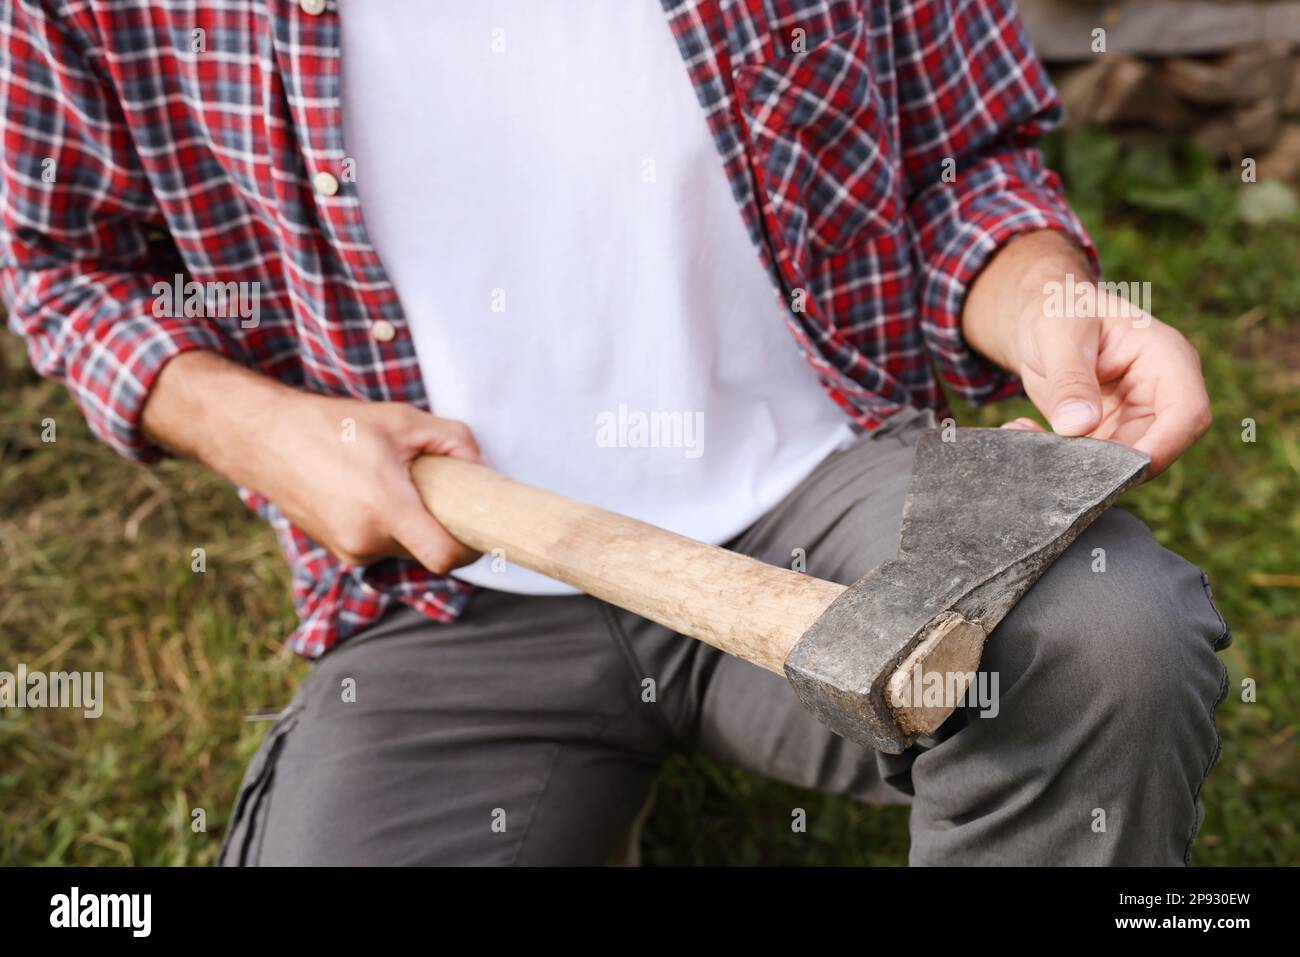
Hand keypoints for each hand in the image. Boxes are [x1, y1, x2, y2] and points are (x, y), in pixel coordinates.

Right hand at [141, 351, 480, 572]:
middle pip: (429, 551)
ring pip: (405, 549)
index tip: (480, 527)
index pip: (445, 558)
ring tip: (398, 484)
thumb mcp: (403, 420)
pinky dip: (390, 526)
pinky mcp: (338, 551)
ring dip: (414, 525)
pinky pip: (382, 546)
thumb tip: (484, 469)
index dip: (471, 548)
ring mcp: (349, 551)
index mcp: (385, 509)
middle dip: (441, 525)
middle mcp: (365, 541)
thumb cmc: (333, 425)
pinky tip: (375, 493)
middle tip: (442, 489)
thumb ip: (455, 442)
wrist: (265, 438)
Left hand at [1003, 290, 1210, 478]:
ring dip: (1075, 462)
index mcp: (1167, 359)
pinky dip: (1058, 456)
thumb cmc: (1061, 309)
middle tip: (1053, 454)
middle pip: (1155, 448)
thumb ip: (1069, 377)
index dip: (1162, 447)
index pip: (1187, 414)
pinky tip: (1023, 430)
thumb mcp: (1060, 332)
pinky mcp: (1107, 433)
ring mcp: (1134, 417)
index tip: (1117, 469)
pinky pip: (1091, 460)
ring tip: (1024, 432)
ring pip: (1120, 463)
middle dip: (1107, 463)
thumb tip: (1077, 426)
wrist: (1042, 316)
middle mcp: (1158, 393)